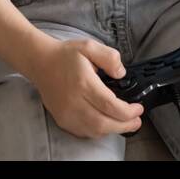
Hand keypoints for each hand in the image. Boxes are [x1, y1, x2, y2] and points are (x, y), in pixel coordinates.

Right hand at [27, 38, 143, 138]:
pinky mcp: (61, 119)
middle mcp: (74, 102)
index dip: (128, 111)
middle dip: (124, 125)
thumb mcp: (90, 46)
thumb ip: (110, 57)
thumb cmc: (66, 55)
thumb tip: (121, 73)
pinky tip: (107, 124)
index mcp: (84, 83)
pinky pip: (83, 132)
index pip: (110, 105)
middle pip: (103, 123)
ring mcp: (66, 113)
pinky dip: (98, 131)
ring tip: (126, 123)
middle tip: (137, 121)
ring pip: (94, 131)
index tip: (138, 108)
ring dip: (112, 130)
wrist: (40, 62)